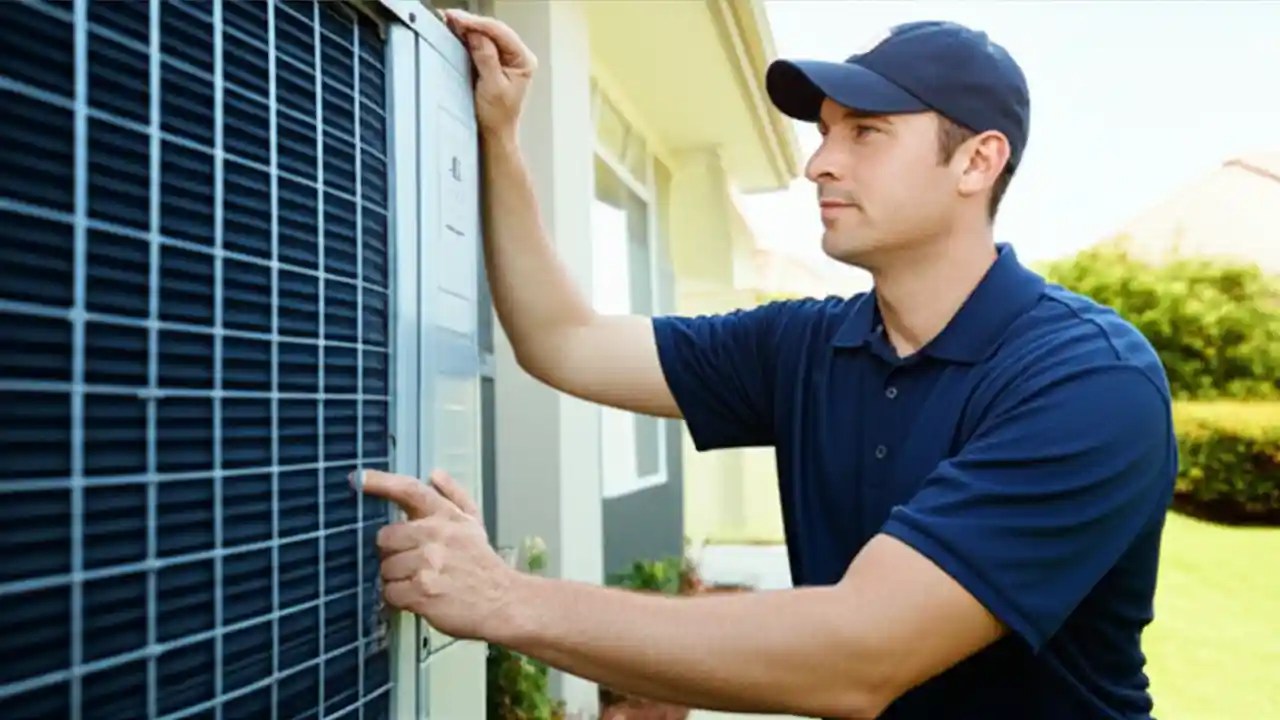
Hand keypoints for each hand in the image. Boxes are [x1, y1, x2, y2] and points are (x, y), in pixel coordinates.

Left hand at [354, 468, 520, 640]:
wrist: (503, 602)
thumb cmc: (483, 564)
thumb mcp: (473, 525)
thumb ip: (454, 496)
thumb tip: (435, 474)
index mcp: (446, 517)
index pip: (410, 491)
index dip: (381, 483)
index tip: (359, 479)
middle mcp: (436, 535)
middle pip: (385, 537)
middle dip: (392, 552)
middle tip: (411, 562)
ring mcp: (428, 564)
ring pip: (385, 568)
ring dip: (397, 578)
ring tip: (420, 582)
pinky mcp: (422, 592)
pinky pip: (390, 592)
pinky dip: (399, 598)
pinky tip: (418, 597)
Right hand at [439, 9, 536, 137]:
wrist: (493, 134)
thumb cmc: (498, 117)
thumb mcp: (492, 87)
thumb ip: (486, 58)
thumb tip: (477, 35)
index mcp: (524, 61)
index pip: (501, 33)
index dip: (478, 24)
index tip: (459, 19)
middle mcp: (517, 56)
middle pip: (493, 30)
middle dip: (471, 23)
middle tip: (449, 17)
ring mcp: (504, 57)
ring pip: (485, 34)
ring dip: (467, 27)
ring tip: (449, 20)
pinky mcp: (492, 60)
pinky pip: (479, 42)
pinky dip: (466, 36)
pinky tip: (455, 30)